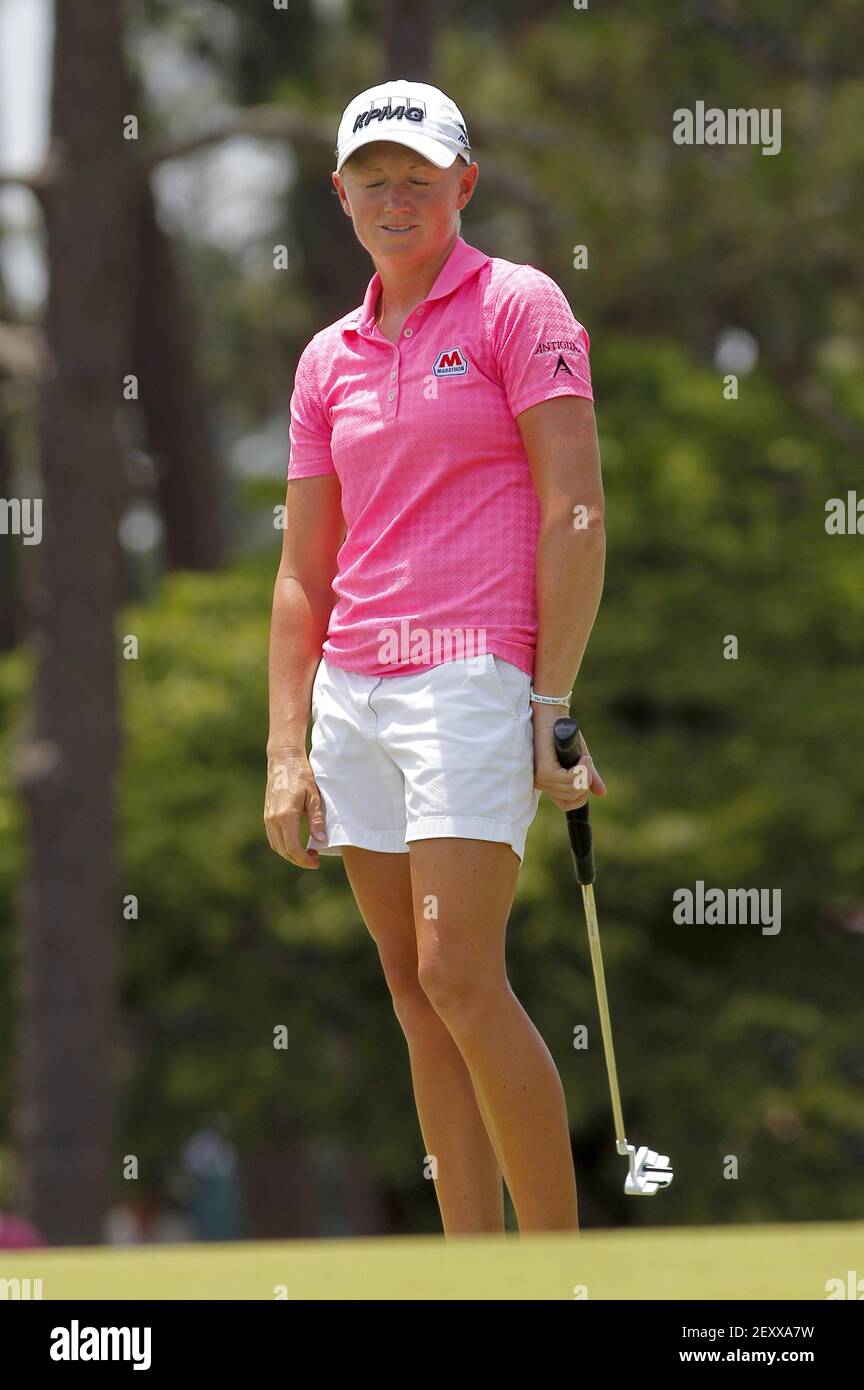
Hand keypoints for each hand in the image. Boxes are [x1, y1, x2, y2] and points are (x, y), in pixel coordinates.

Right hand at [263, 747, 326, 868]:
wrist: (283, 761)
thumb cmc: (302, 776)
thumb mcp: (314, 797)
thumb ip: (317, 820)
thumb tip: (320, 841)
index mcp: (286, 815)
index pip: (292, 848)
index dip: (304, 860)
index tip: (316, 862)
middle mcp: (273, 819)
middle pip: (283, 850)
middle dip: (299, 860)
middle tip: (315, 860)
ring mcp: (268, 818)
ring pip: (277, 846)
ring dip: (290, 854)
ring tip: (307, 853)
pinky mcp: (267, 815)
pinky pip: (273, 838)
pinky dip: (283, 845)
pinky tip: (296, 843)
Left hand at [531, 705, 606, 811]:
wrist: (556, 718)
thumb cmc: (565, 737)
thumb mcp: (580, 760)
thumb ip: (588, 777)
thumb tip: (602, 793)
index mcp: (549, 785)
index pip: (567, 805)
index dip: (582, 796)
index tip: (588, 777)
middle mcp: (542, 784)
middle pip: (573, 798)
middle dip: (587, 781)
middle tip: (586, 762)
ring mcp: (542, 779)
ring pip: (573, 789)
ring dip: (585, 772)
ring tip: (584, 757)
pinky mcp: (545, 771)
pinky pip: (570, 780)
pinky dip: (581, 768)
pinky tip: (582, 757)